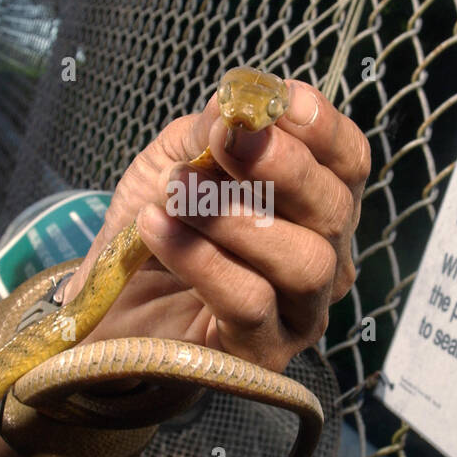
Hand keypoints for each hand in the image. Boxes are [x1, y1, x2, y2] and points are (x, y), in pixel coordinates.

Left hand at [59, 76, 369, 373]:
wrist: (107, 307)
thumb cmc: (156, 230)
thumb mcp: (173, 164)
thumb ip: (207, 134)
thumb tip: (235, 108)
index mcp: (315, 204)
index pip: (349, 162)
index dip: (322, 128)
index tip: (278, 102)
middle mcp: (324, 258)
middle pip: (334, 210)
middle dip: (281, 167)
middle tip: (225, 143)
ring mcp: (301, 312)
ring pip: (303, 261)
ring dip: (237, 218)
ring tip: (178, 193)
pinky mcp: (264, 354)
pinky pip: (249, 303)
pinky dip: (201, 259)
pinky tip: (156, 229)